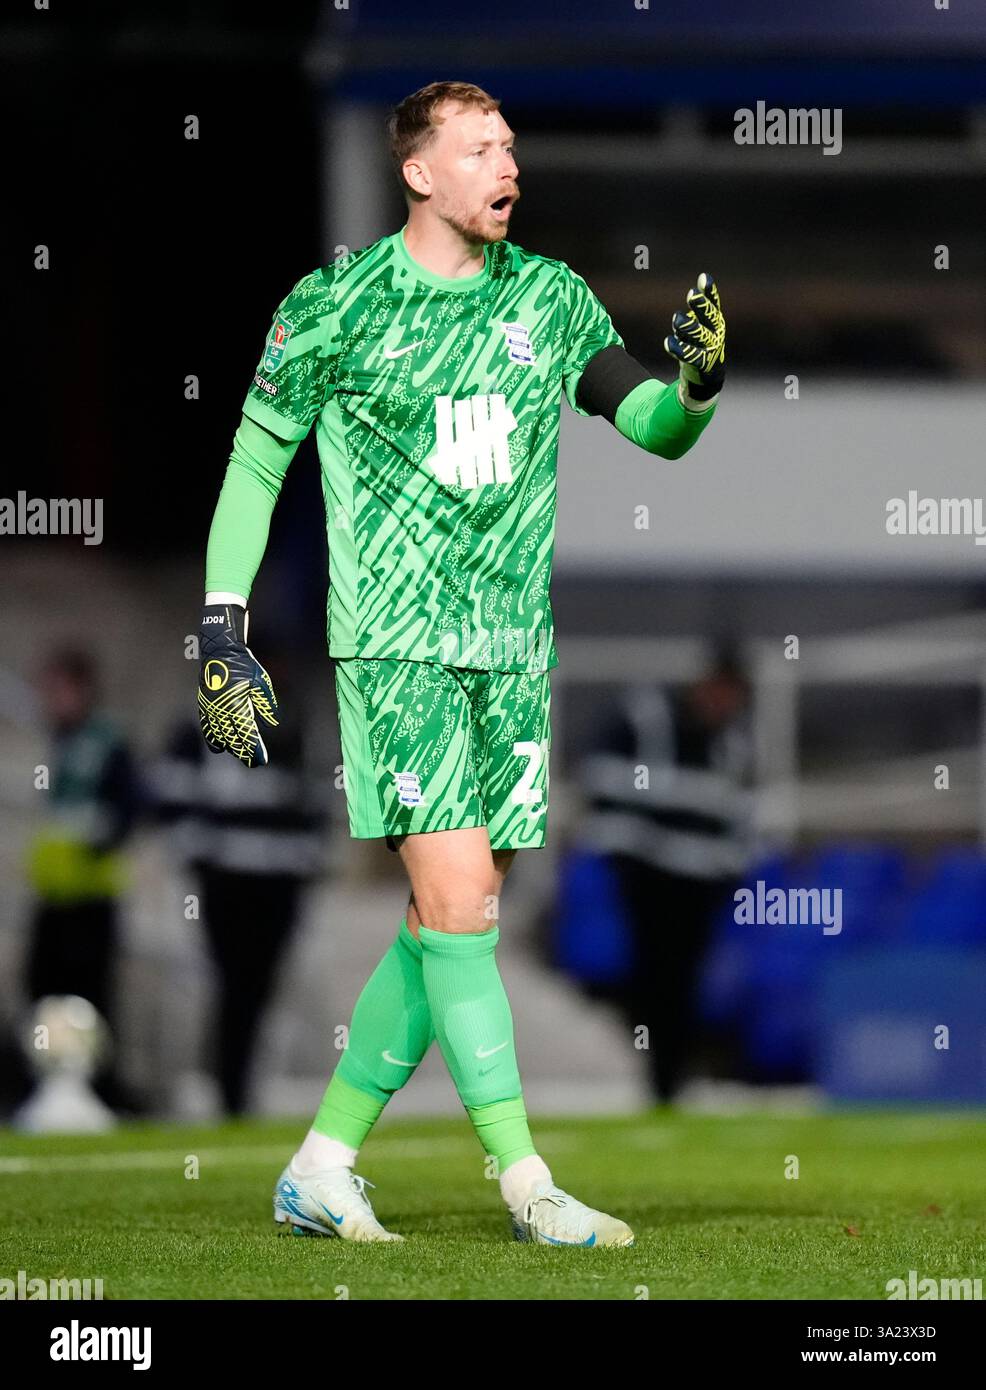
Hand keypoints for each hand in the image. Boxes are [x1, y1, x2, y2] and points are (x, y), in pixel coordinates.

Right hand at [197, 604, 278, 766]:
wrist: (220, 651)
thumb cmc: (244, 665)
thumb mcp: (261, 682)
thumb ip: (266, 703)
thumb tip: (273, 722)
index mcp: (237, 704)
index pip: (246, 733)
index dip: (254, 749)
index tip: (261, 760)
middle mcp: (222, 710)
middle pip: (233, 738)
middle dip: (244, 752)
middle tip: (254, 763)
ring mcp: (211, 709)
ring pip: (220, 736)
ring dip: (231, 747)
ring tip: (242, 756)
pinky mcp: (205, 706)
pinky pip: (207, 728)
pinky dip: (214, 739)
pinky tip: (221, 747)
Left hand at [664, 273, 725, 402]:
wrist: (706, 376)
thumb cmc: (700, 344)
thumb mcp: (701, 324)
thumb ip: (700, 306)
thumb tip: (701, 280)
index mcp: (716, 323)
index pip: (714, 304)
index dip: (710, 292)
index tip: (704, 278)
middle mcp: (715, 334)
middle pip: (709, 318)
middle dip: (701, 307)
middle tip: (692, 295)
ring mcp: (710, 349)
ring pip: (700, 336)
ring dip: (688, 327)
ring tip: (677, 318)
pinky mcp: (701, 364)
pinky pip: (690, 356)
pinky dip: (679, 349)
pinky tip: (668, 342)